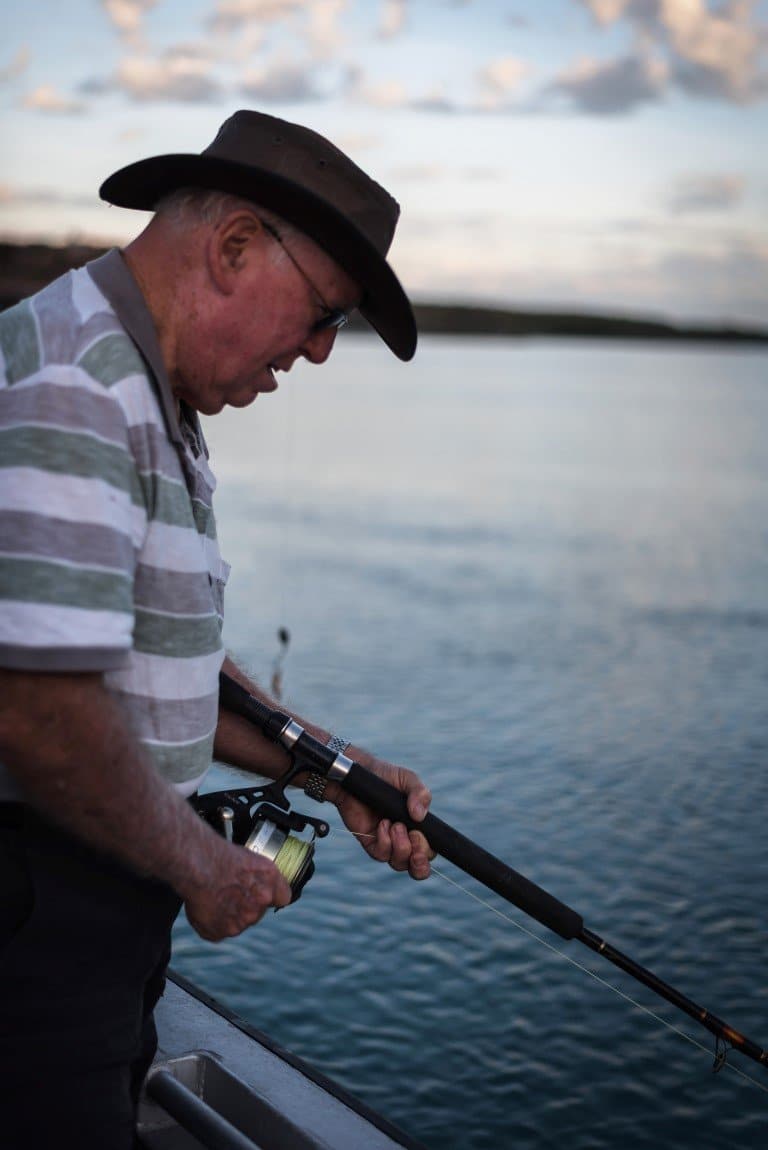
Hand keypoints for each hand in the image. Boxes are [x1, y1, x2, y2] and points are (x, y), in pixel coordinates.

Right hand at [182, 835, 291, 941]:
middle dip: (247, 904)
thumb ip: (262, 878)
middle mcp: (257, 909)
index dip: (271, 894)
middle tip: (230, 889)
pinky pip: (218, 930)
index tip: (262, 891)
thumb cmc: (220, 855)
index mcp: (270, 887)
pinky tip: (205, 905)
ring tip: (214, 894)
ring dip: (229, 913)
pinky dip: (212, 922)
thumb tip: (262, 887)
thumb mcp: (253, 858)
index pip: (282, 898)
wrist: (197, 865)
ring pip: (237, 922)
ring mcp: (238, 924)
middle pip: (257, 912)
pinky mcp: (218, 933)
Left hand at [333, 750, 434, 879]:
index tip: (420, 835)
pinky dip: (384, 842)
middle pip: (418, 866)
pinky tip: (382, 824)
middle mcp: (405, 838)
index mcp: (418, 826)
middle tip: (414, 836)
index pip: (430, 851)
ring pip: (400, 863)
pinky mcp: (371, 843)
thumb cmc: (384, 776)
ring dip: (401, 848)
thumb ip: (420, 793)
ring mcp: (387, 842)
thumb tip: (420, 815)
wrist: (357, 774)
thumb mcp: (407, 779)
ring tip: (395, 825)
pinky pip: (381, 855)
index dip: (428, 853)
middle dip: (419, 858)